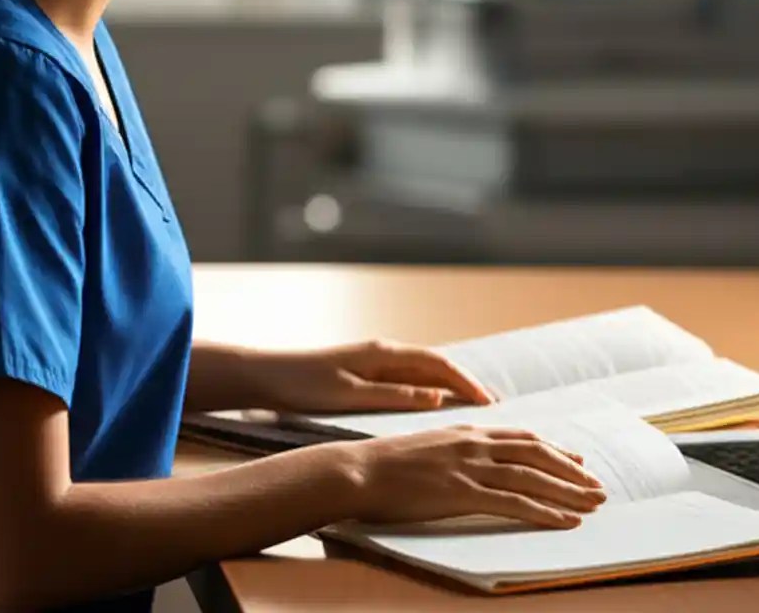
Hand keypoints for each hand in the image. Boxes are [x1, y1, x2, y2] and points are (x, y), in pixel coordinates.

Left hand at [264, 340, 494, 412]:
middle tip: (493, 405)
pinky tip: (436, 402)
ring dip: (450, 386)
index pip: (438, 365)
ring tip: (473, 405)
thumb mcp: (351, 395)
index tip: (488, 402)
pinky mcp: (366, 371)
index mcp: (384, 354)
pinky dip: (430, 388)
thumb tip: (437, 397)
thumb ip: (395, 395)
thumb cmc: (303, 386)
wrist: (265, 375)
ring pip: (424, 371)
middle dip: (466, 383)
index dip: (466, 383)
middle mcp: (384, 352)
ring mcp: (375, 360)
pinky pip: (409, 377)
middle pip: (437, 365)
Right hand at [344, 426, 606, 528]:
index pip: (523, 438)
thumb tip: (471, 461)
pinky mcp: (463, 492)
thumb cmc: (385, 464)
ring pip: (533, 478)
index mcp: (468, 431)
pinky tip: (565, 521)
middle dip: (572, 472)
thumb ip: (456, 449)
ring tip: (593, 505)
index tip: (578, 461)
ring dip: (568, 492)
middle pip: (538, 455)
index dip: (555, 450)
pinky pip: (515, 503)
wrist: (358, 470)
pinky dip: (545, 512)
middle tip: (597, 487)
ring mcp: (470, 467)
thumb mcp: (428, 446)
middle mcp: (476, 444)